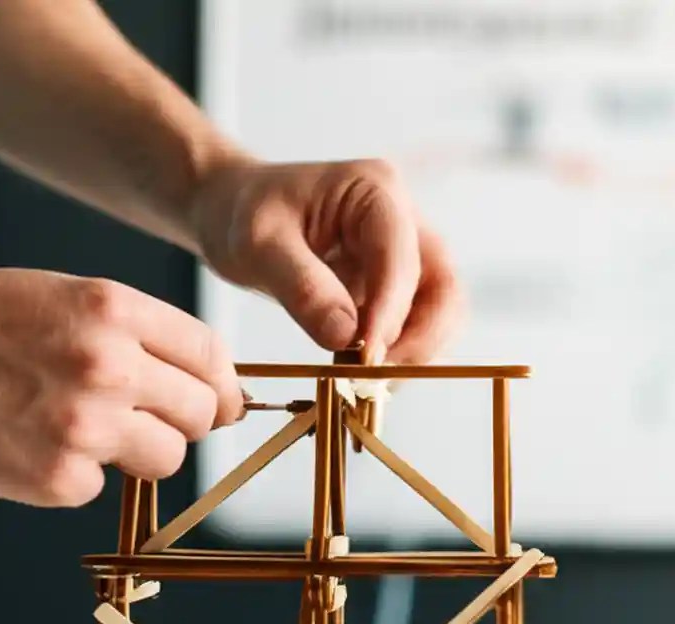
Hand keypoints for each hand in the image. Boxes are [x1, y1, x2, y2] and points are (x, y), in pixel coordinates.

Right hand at [0, 269, 243, 506]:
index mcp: (117, 310)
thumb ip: (141, 335)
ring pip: (169, 457)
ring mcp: (86, 426)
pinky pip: (103, 486)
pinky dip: (77, 475)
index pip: (213, 357)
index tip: (219, 398)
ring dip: (140, 451)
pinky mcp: (57, 478)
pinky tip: (35, 445)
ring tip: (85, 429)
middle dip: (183, 419)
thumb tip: (209, 383)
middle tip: (145, 417)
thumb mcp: (72, 298)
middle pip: (204, 413)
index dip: (223, 384)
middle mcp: (111, 366)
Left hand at [193, 158, 463, 364]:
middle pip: (442, 287)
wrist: (232, 210)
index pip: (402, 257)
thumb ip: (302, 287)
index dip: (391, 311)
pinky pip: (413, 326)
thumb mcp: (259, 244)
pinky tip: (363, 373)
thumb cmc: (243, 212)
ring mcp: (403, 254)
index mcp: (376, 191)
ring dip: (414, 352)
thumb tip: (346, 336)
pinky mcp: (392, 286)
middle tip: (375, 378)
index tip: (366, 355)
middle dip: (419, 339)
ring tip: (368, 381)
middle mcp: (402, 220)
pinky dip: (397, 354)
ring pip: (438, 312)